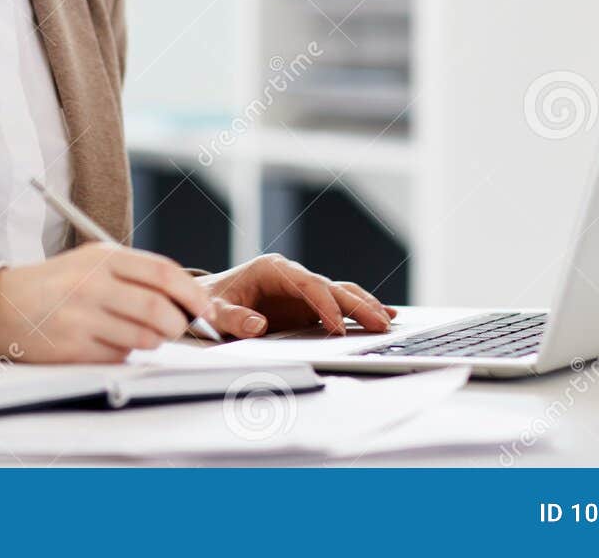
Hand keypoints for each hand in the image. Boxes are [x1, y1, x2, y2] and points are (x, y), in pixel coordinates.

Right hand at [0, 242, 216, 362]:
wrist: (2, 305)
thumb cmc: (59, 283)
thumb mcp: (94, 262)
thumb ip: (137, 274)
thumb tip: (189, 300)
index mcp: (103, 257)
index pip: (163, 274)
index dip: (193, 295)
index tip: (207, 310)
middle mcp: (92, 285)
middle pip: (159, 310)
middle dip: (179, 324)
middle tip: (177, 327)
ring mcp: (81, 318)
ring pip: (144, 338)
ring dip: (155, 341)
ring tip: (143, 334)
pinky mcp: (72, 348)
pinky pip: (120, 356)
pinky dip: (125, 353)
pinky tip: (108, 342)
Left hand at [199, 253, 396, 337]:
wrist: (210, 300)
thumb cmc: (212, 302)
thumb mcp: (215, 312)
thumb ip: (234, 319)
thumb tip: (257, 326)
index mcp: (272, 270)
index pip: (308, 284)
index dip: (325, 305)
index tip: (337, 328)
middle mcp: (292, 275)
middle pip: (331, 287)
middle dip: (356, 306)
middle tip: (380, 324)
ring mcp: (302, 290)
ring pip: (341, 293)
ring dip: (364, 306)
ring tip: (388, 320)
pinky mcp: (308, 305)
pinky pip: (339, 304)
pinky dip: (360, 309)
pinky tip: (385, 314)